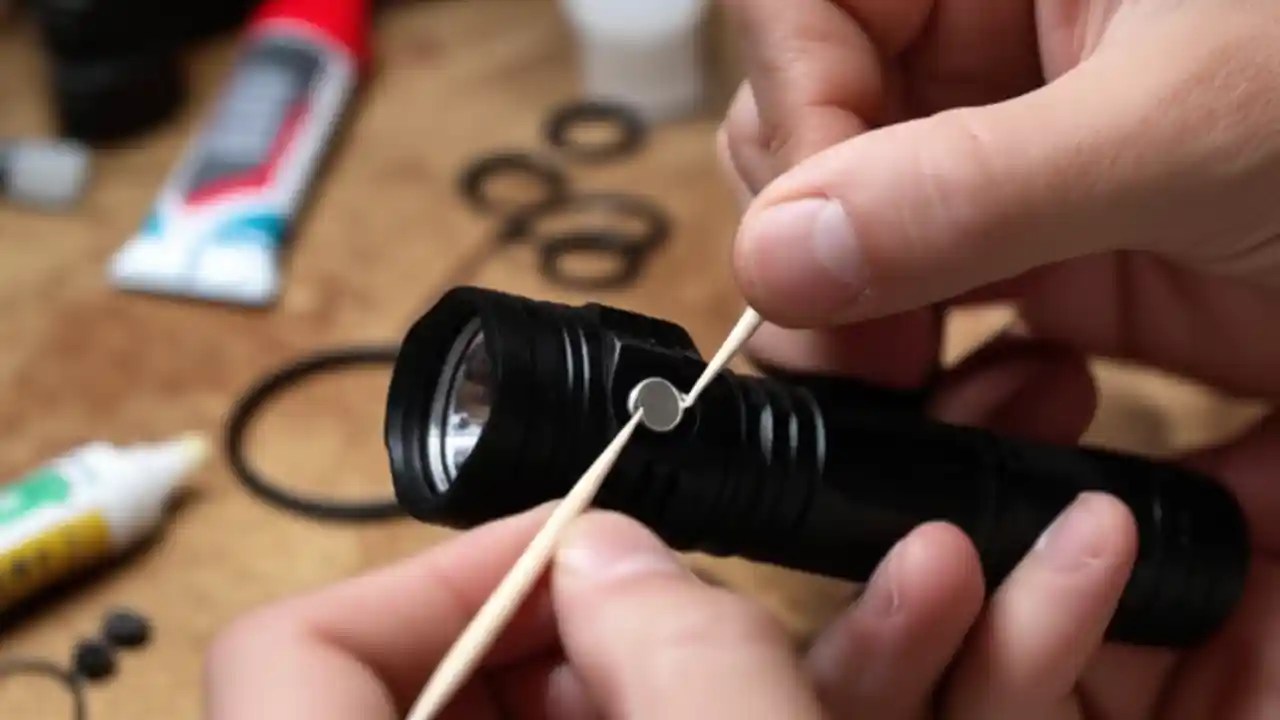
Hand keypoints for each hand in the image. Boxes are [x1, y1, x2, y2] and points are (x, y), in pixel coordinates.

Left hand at [204, 507, 827, 718]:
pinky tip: (762, 696)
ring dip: (622, 673)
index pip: (291, 651)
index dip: (440, 574)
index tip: (574, 555)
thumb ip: (687, 668)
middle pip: (408, 673)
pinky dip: (636, 715)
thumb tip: (615, 550)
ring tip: (747, 669)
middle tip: (675, 625)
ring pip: (495, 715)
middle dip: (565, 627)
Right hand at [718, 0, 1279, 717]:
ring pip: (850, 226)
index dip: (794, 106)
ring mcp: (1011, 157)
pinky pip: (926, 307)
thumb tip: (780, 251)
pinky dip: (927, 371)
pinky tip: (984, 402)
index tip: (817, 233)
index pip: (810, 5)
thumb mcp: (1192, 130)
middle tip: (855, 336)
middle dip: (810, 237)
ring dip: (858, 321)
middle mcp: (993, 49)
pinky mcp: (1045, 254)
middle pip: (807, 123)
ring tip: (915, 383)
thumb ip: (970, 190)